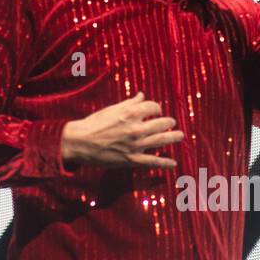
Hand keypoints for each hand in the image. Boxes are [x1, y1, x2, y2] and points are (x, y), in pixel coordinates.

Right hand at [61, 92, 183, 169]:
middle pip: (162, 123)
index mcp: (131, 113)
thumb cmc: (94, 123)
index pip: (153, 107)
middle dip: (168, 122)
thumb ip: (129, 103)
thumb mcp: (112, 109)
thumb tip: (141, 95)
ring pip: (162, 140)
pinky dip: (165, 163)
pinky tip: (173, 163)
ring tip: (180, 135)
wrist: (80, 142)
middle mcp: (136, 128)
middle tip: (171, 123)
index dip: (156, 108)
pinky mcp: (132, 159)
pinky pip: (152, 162)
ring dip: (173, 137)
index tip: (156, 110)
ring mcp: (136, 145)